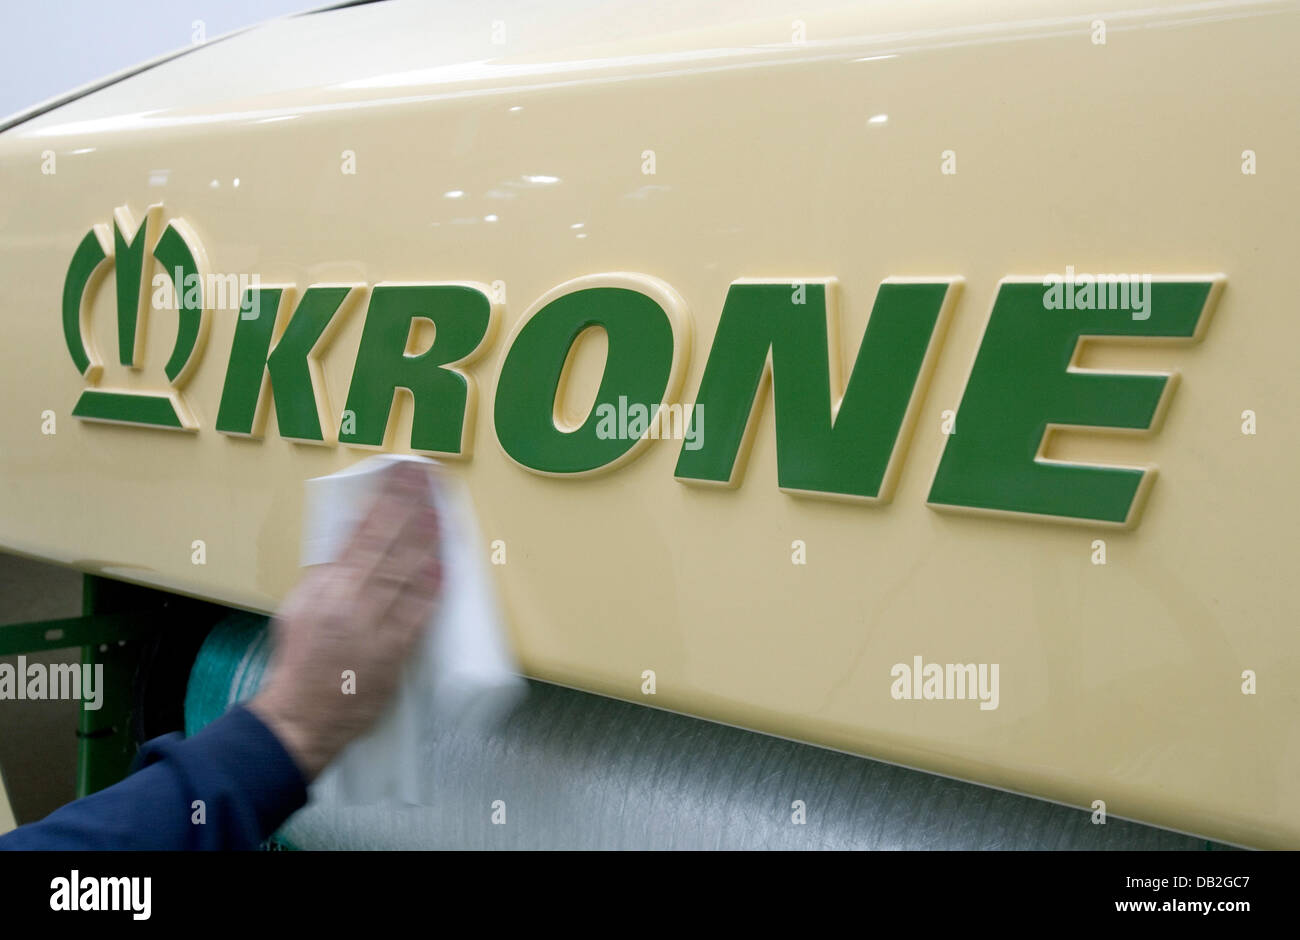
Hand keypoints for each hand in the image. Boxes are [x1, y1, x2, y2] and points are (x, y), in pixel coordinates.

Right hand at [249, 461, 442, 779]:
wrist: (302, 715)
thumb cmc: (300, 661)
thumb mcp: (300, 607)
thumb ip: (325, 574)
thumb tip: (351, 542)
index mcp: (325, 586)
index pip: (362, 530)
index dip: (385, 498)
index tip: (401, 473)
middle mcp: (350, 601)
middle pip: (388, 543)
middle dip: (411, 506)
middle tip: (430, 478)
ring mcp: (375, 626)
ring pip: (406, 572)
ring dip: (427, 538)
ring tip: (441, 509)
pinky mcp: (395, 653)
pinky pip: (418, 614)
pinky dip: (432, 588)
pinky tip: (445, 564)